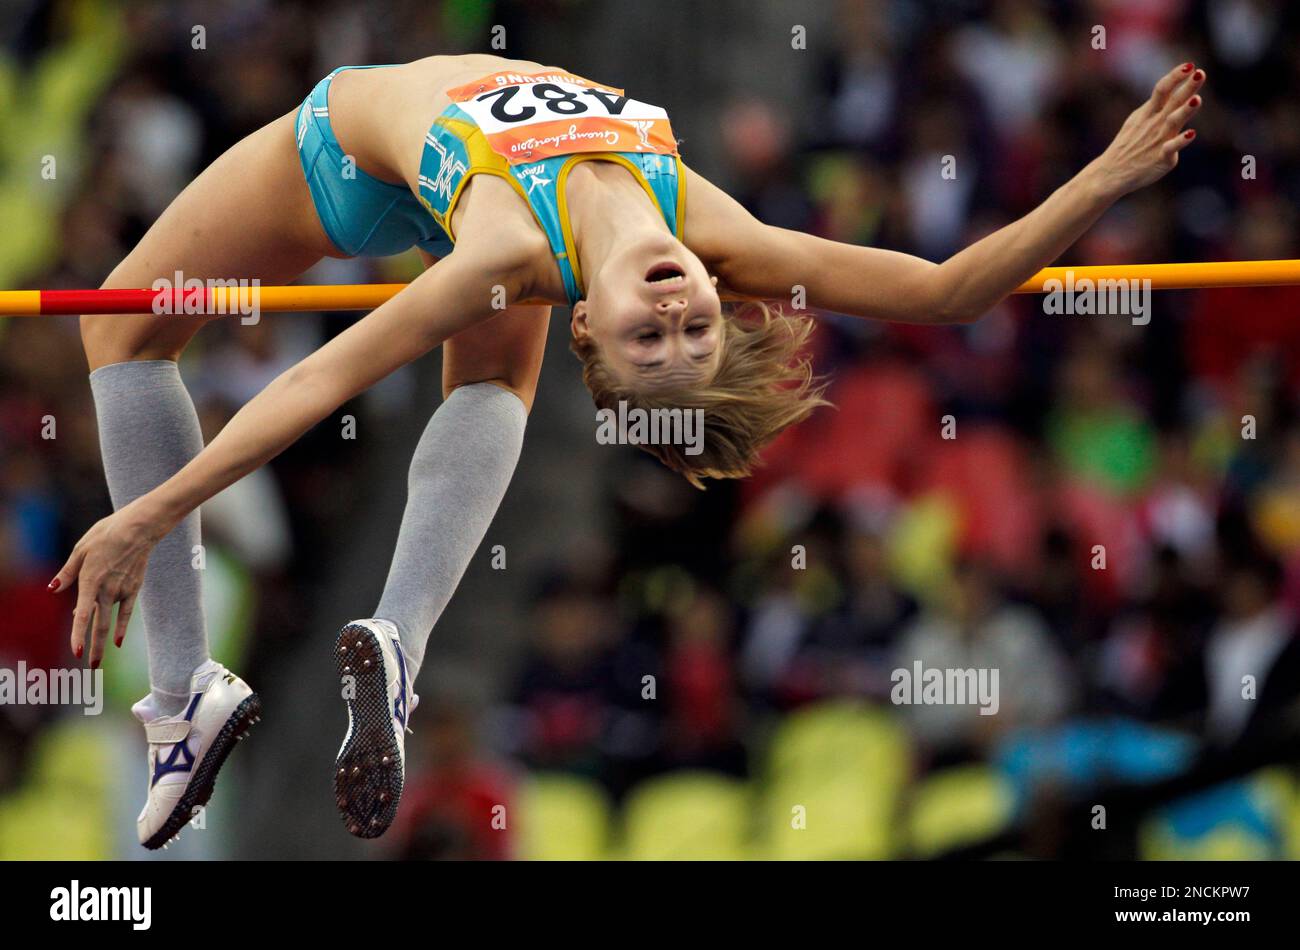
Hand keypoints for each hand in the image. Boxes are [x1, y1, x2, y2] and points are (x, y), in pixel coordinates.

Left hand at [50, 502, 162, 667]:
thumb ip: (67, 573)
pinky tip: (118, 642)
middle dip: (94, 647)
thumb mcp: (81, 550)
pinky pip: (126, 613)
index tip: (76, 652)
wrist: (140, 528)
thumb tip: (53, 589)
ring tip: (97, 658)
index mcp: (90, 580)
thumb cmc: (107, 534)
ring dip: (102, 637)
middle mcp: (107, 590)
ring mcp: (122, 591)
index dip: (78, 634)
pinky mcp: (134, 589)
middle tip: (91, 667)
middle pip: (100, 624)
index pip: (83, 614)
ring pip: (109, 618)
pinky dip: (121, 627)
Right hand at [1088, 62, 1204, 197]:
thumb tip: (1174, 89)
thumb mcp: (1137, 121)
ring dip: (1185, 110)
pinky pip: (1171, 148)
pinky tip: (1191, 133)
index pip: (1162, 89)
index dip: (1175, 76)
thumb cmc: (1127, 146)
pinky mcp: (1161, 158)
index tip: (1190, 65)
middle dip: (1187, 87)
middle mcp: (1154, 124)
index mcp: (1148, 113)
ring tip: (1197, 99)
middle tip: (1200, 74)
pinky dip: (1180, 141)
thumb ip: (1157, 106)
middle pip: (1173, 101)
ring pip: (1173, 122)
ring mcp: (1158, 140)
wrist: (1111, 174)